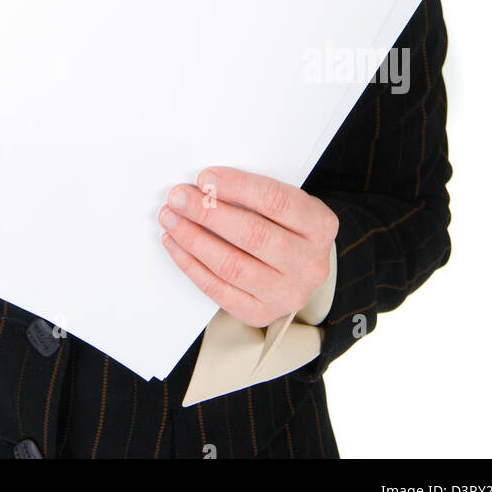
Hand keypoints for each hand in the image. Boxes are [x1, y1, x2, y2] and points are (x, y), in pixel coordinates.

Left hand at [157, 166, 337, 326]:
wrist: (298, 270)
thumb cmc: (285, 227)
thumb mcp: (286, 204)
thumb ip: (255, 193)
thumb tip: (205, 184)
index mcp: (320, 225)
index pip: (276, 201)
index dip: (237, 187)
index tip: (205, 178)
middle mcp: (309, 263)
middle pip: (253, 234)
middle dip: (208, 213)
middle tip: (179, 198)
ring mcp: (287, 293)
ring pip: (232, 265)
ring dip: (193, 239)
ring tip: (171, 219)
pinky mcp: (262, 314)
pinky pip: (219, 290)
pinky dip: (191, 265)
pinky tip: (176, 244)